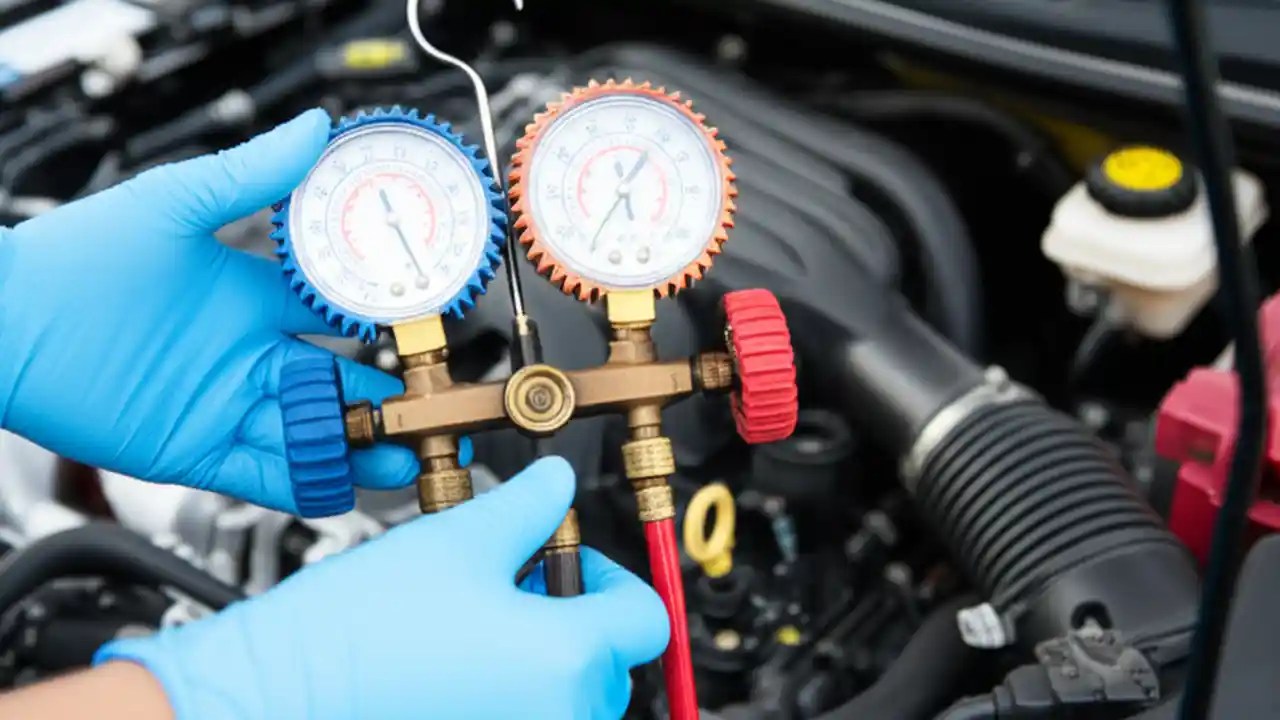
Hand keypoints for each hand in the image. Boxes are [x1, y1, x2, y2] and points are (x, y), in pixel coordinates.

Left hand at [0, 110, 416, 512]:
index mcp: (251, 298)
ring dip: (363, 447)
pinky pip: (269, 475)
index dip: (382, 325)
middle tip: (432, 408)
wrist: (2, 324)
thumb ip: (250, 175)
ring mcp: (226, 405)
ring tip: (407, 454)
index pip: (336, 316)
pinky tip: (353, 483)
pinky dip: (312, 483)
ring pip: (315, 434)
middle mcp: (248, 355)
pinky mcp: (198, 450)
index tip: (425, 330)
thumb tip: (315, 130)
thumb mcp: (176, 205)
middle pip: (339, 384)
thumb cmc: (77, 259)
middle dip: (388, 399)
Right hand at [95, 458, 669, 719]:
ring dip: (544, 656)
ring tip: (480, 619)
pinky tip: (460, 657)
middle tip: (516, 584)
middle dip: (573, 617)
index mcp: (568, 660)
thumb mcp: (458, 539)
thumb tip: (557, 482)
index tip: (566, 560)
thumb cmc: (359, 629)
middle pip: (611, 661)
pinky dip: (511, 690)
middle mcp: (559, 716)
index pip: (648, 618)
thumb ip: (528, 505)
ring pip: (571, 697)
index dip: (613, 579)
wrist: (279, 691)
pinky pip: (526, 715)